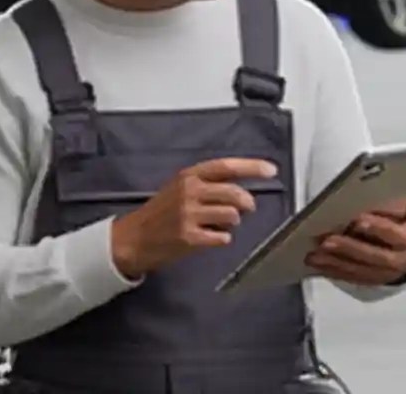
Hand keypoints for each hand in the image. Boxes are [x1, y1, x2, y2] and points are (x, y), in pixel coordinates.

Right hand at [110, 157, 277, 279]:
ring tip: (217, 224)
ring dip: (231, 222)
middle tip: (247, 208)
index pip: (226, 166)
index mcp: (188, 176)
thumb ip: (207, 184)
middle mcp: (189, 192)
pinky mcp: (190, 237)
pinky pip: (223, 237)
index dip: (251, 167)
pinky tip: (210, 237)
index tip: (271, 170)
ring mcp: (189, 215)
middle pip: (235, 193)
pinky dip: (222, 238)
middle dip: (247, 203)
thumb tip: (241, 188)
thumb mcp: (179, 188)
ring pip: (232, 216)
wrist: (134, 238)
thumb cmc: (160, 212)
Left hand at [305, 184, 405, 285]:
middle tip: (327, 239)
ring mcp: (383, 274)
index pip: (396, 237)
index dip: (378, 229)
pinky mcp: (368, 279)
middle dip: (349, 248)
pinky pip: (348, 277)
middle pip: (373, 257)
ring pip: (358, 270)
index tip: (359, 220)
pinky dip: (331, 271)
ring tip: (315, 252)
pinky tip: (316, 263)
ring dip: (335, 262)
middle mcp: (399, 262)